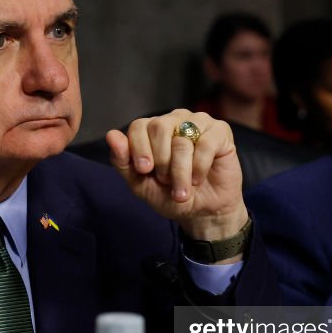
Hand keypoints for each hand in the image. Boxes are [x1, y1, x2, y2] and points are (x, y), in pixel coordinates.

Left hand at [106, 109, 248, 244]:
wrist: (202, 212)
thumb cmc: (170, 196)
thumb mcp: (140, 185)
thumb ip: (123, 162)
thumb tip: (111, 135)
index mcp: (152, 130)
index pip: (139, 126)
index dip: (139, 149)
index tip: (145, 171)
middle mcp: (175, 120)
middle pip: (159, 127)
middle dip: (161, 161)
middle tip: (165, 180)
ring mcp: (198, 122)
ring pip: (182, 139)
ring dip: (180, 171)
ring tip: (182, 187)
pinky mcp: (220, 132)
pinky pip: (206, 144)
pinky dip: (199, 167)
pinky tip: (199, 179)